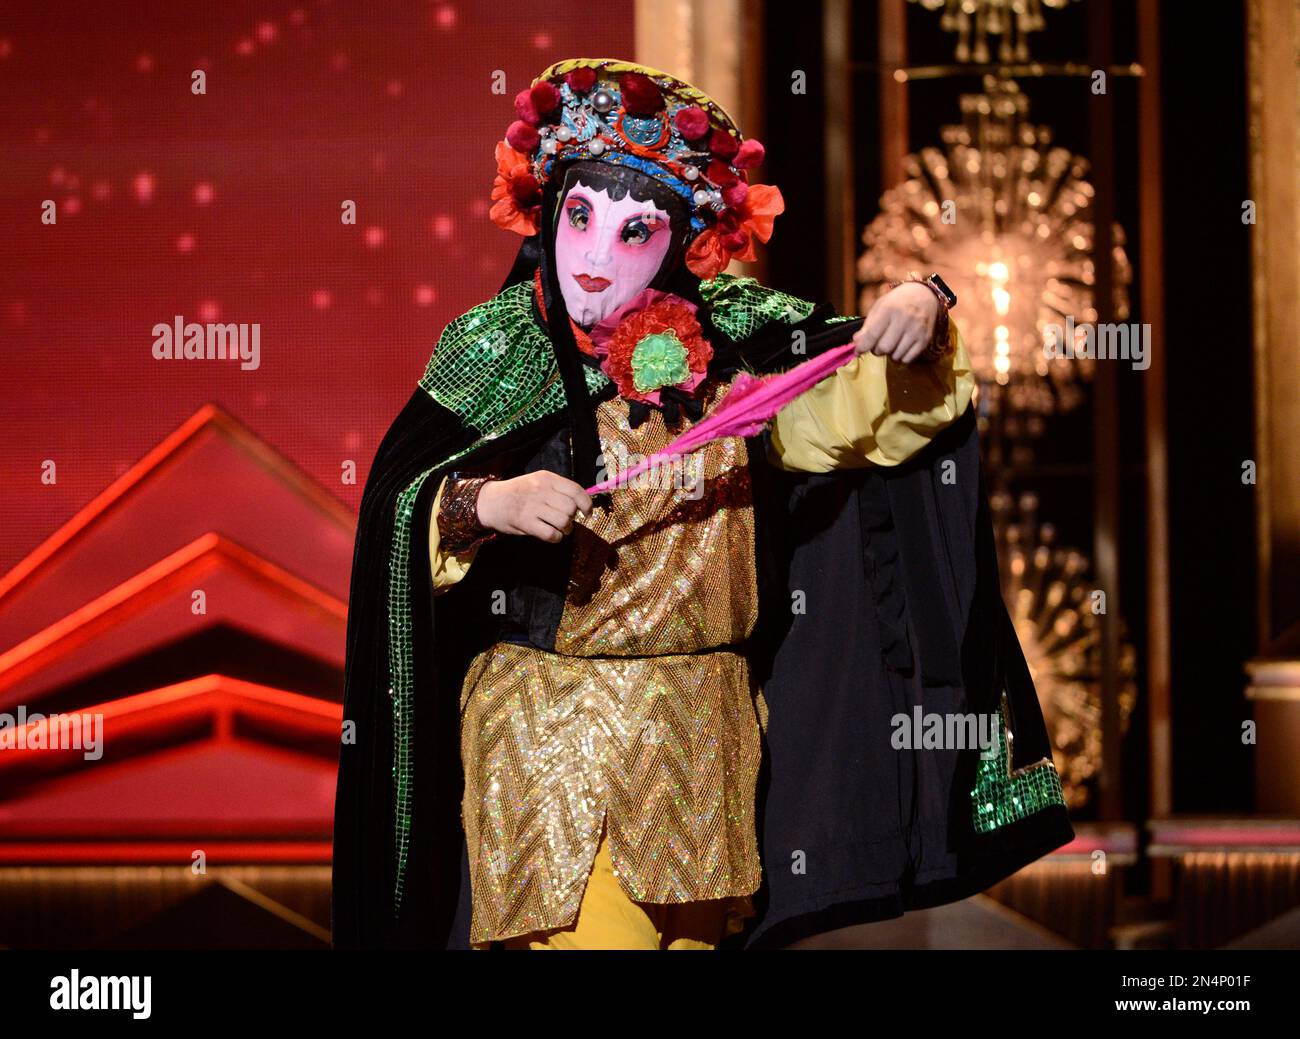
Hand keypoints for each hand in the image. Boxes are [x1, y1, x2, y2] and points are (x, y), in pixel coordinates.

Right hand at [475, 471, 591, 542]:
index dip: (586, 504)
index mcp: (546, 478)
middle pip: (571, 508)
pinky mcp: (526, 522)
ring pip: (564, 521)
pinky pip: (551, 534)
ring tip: (559, 529)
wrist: (490, 501)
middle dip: (572, 518)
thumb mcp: (537, 482)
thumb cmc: (518, 493)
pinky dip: (556, 538)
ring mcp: (533, 506)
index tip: (587, 513)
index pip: (576, 490)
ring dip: (565, 529)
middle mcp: (541, 490)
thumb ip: (557, 489)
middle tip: (565, 522)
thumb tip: (581, 503)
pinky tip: (551, 536)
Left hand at [852, 281, 941, 363]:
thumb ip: (867, 326)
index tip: (858, 351)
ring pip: (896, 356)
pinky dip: (900, 357)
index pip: (872, 335)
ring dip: (889, 354)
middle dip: (876, 350)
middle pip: (884, 348)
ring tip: (890, 342)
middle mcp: (905, 319)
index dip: (862, 346)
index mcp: (889, 309)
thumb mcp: (879, 307)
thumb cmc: (896, 302)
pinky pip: (907, 359)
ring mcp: (917, 329)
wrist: (924, 294)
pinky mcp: (925, 339)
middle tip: (877, 344)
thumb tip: (857, 343)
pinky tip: (900, 346)